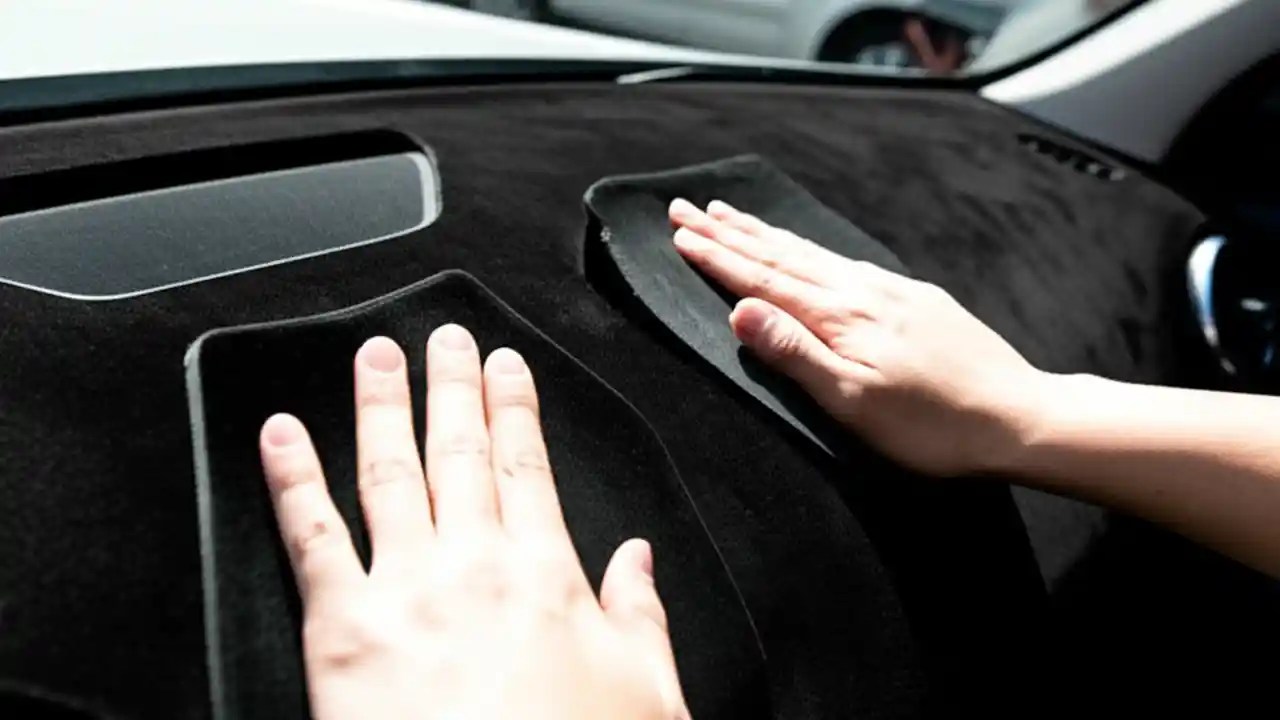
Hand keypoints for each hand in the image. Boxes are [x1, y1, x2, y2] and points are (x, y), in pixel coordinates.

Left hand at [258, 327, 689, 719]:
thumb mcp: (647, 696)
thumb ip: (640, 617)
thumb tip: (639, 558)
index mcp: (546, 576)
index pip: (528, 467)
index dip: (514, 409)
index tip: (505, 368)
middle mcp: (474, 565)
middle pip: (460, 453)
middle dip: (452, 387)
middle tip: (445, 337)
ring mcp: (405, 588)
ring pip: (390, 471)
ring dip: (380, 405)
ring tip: (374, 357)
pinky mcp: (342, 628)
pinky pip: (311, 535)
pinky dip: (292, 477)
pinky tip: (280, 434)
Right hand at [669, 198, 1045, 476]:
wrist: (1019, 416)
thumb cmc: (933, 426)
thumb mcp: (854, 401)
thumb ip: (795, 352)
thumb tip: (740, 310)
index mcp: (840, 317)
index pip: (763, 280)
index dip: (718, 257)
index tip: (679, 234)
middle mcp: (861, 291)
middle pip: (782, 254)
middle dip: (730, 231)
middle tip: (687, 207)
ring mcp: (891, 291)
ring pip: (813, 252)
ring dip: (766, 233)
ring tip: (733, 214)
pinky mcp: (914, 299)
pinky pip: (844, 260)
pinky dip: (810, 246)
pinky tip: (808, 246)